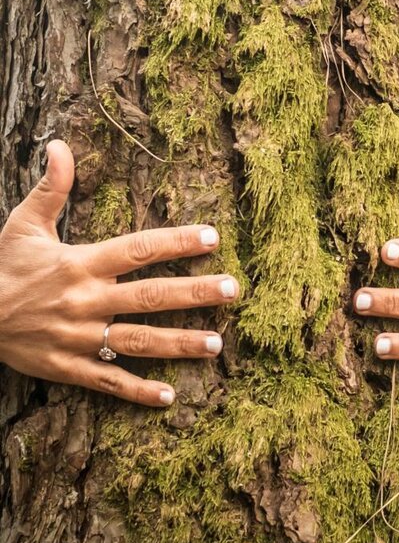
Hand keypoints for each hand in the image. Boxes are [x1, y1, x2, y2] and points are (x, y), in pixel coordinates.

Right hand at [0, 140, 238, 406]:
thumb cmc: (2, 267)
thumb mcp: (24, 224)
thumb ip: (52, 187)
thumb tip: (58, 144)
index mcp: (81, 263)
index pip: (138, 249)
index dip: (176, 242)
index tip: (212, 237)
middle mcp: (85, 300)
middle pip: (149, 296)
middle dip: (194, 293)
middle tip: (232, 290)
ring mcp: (77, 337)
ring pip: (137, 341)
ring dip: (179, 344)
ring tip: (218, 345)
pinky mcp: (66, 367)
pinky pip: (107, 381)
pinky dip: (137, 392)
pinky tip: (169, 397)